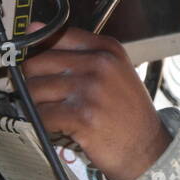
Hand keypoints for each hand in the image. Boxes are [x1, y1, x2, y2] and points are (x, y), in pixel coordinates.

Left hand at [19, 27, 170, 179]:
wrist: (147, 149)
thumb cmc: (127, 113)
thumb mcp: (113, 71)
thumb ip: (76, 51)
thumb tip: (32, 30)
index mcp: (106, 49)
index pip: (54, 36)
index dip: (37, 52)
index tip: (37, 65)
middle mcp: (100, 64)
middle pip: (36, 62)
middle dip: (34, 82)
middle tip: (47, 96)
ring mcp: (90, 89)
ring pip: (34, 90)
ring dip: (38, 106)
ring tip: (57, 114)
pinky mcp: (81, 116)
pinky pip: (41, 115)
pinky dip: (44, 125)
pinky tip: (60, 127)